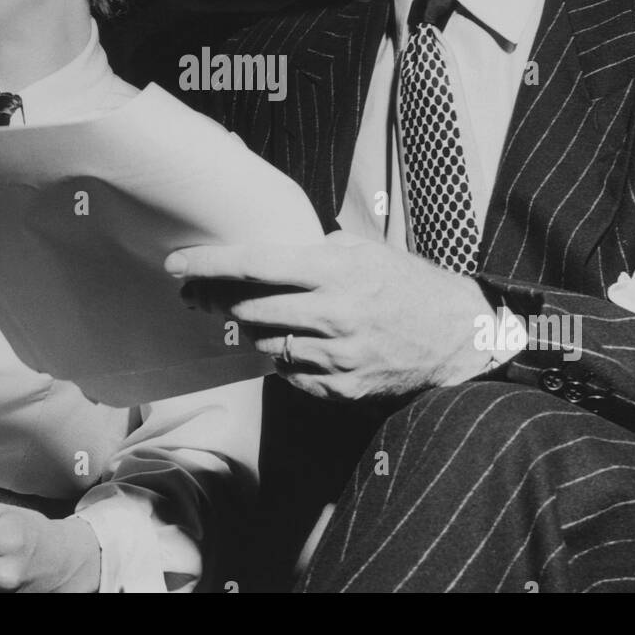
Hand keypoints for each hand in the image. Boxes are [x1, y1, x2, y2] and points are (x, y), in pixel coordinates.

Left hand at [166, 230, 498, 400]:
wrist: (457, 335)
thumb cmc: (408, 284)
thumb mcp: (365, 250)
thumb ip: (316, 249)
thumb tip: (268, 246)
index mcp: (335, 271)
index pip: (255, 265)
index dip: (210, 264)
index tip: (177, 264)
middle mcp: (332, 314)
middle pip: (250, 310)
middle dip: (217, 301)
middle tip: (198, 295)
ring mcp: (336, 356)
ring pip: (266, 344)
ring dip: (255, 330)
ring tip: (256, 316)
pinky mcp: (342, 388)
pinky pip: (291, 373)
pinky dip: (287, 358)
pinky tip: (298, 342)